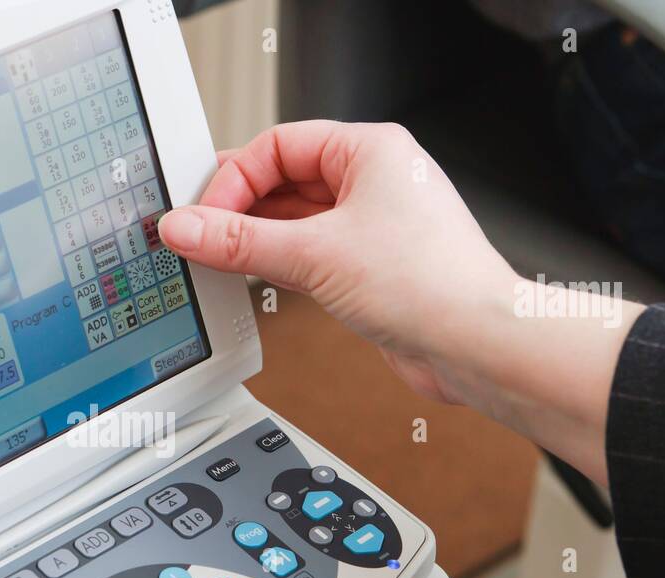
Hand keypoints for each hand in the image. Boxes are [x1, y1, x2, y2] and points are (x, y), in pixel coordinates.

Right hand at [158, 120, 643, 483]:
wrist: (478, 345)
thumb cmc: (430, 284)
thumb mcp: (314, 255)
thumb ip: (240, 241)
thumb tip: (186, 228)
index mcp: (370, 149)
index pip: (277, 146)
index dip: (233, 179)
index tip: (203, 216)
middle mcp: (373, 181)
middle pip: (282, 181)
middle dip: (238, 209)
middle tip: (200, 235)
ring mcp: (372, 225)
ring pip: (293, 221)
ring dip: (255, 240)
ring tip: (218, 260)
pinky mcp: (368, 268)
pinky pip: (308, 254)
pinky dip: (276, 264)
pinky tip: (250, 279)